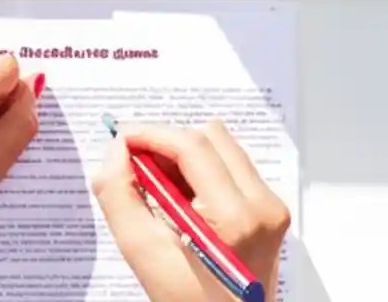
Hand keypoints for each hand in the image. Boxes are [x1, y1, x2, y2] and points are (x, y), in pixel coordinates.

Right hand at [92, 120, 290, 301]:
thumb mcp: (143, 254)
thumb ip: (120, 197)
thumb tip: (115, 151)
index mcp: (235, 220)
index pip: (192, 147)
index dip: (151, 134)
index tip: (121, 137)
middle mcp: (263, 206)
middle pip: (210, 137)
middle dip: (167, 143)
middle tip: (135, 165)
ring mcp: (272, 206)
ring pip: (223, 146)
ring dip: (185, 154)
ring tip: (159, 187)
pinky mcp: (271, 208)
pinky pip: (233, 166)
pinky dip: (202, 169)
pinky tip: (182, 197)